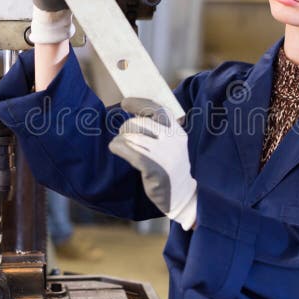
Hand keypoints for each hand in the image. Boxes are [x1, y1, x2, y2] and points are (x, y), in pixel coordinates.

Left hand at [109, 98, 196, 229]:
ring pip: (131, 135)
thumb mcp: (173, 144)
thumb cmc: (171, 167)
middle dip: (127, 127)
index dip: (140, 104)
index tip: (126, 103)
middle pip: (140, 122)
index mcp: (178, 132)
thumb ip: (161, 130)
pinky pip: (127, 150)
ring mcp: (163, 154)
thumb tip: (137, 111)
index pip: (158, 109)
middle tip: (124, 134)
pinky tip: (116, 148)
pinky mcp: (153, 168)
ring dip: (121, 138)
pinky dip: (117, 147)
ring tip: (122, 145)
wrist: (181, 195)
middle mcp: (172, 140)